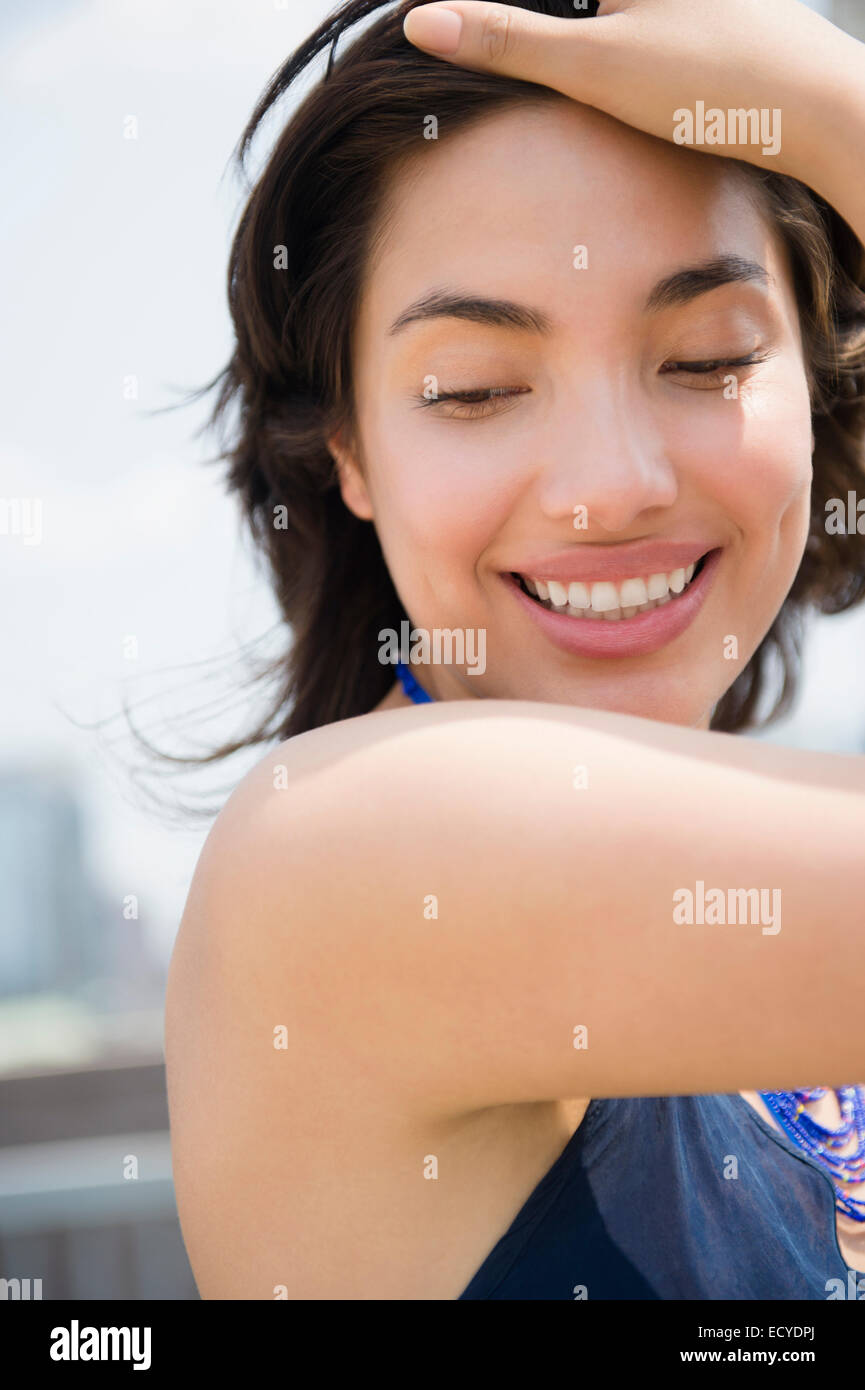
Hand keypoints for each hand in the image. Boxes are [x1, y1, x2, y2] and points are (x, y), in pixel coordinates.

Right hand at [402, 0, 864, 240]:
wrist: (820, 109)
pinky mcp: (714, 9)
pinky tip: (627, 80)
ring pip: (604, 11)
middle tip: (469, 43)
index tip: (436, 22)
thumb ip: (508, 40)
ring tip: (517, 53)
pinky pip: (638, 19)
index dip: (493, 10)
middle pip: (571, 3)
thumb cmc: (715, 81)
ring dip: (567, 32)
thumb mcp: (594, 65)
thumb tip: (424, 23)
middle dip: (533, 22)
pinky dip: (609, 34)